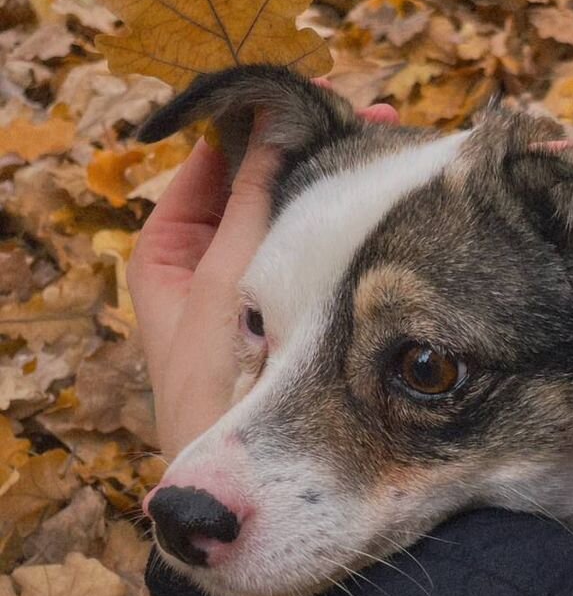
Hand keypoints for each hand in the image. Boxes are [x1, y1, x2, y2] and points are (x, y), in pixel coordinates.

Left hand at [128, 85, 397, 459]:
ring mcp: (256, 296)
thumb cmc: (218, 385)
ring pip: (292, 222)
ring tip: (377, 146)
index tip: (296, 102)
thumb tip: (270, 119)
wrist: (254, 493)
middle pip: (254, 193)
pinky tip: (380, 205)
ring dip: (328, 186)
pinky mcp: (296, 314)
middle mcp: (210, 273)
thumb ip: (251, 198)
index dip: (246, 133)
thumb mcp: (227, 278)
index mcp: (169, 259)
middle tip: (356, 118)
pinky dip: (341, 227)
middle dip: (301, 155)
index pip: (204, 172)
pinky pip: (317, 255)